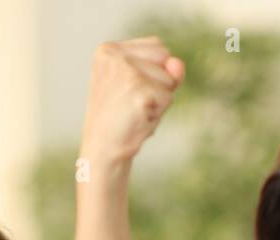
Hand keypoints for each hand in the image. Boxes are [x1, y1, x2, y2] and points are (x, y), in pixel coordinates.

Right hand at [80, 36, 184, 167]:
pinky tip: (137, 120)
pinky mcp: (138, 90)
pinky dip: (158, 113)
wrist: (102, 151)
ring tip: (134, 112)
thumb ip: (165, 69)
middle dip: (159, 83)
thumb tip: (177, 64)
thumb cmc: (122, 119)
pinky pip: (168, 97)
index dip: (153, 73)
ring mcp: (125, 72)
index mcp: (108, 49)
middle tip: (133, 103)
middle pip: (165, 57)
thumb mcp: (143, 86)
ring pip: (169, 79)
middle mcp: (114, 55)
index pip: (158, 47)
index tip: (129, 92)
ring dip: (158, 101)